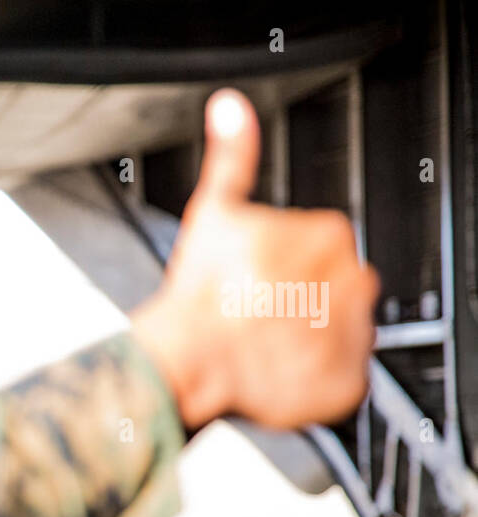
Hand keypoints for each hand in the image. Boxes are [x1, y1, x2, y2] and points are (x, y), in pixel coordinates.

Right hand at [130, 88, 378, 430]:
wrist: (190, 358)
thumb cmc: (199, 290)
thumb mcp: (213, 209)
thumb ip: (231, 155)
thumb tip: (230, 107)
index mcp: (329, 234)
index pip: (316, 249)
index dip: (279, 267)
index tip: (250, 281)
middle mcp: (354, 280)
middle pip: (330, 289)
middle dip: (295, 301)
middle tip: (251, 314)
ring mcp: (352, 334)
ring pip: (333, 333)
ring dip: (303, 339)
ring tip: (258, 345)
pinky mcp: (346, 383)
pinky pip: (337, 378)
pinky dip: (310, 379)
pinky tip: (274, 373)